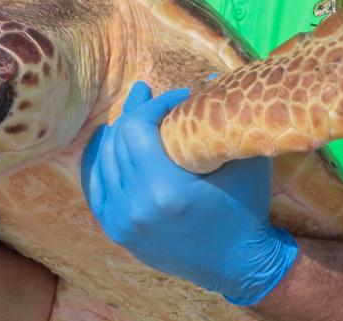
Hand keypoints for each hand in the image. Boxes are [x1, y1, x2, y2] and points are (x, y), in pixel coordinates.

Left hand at [81, 81, 297, 305]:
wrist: (238, 264)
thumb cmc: (245, 209)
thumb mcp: (243, 163)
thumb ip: (225, 121)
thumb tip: (211, 78)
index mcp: (164, 189)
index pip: (136, 128)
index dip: (153, 105)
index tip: (178, 97)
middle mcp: (135, 206)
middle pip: (117, 141)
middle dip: (135, 113)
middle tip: (150, 96)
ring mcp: (121, 222)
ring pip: (104, 161)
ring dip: (118, 134)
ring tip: (135, 114)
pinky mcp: (118, 231)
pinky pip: (97, 185)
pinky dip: (102, 161)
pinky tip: (111, 142)